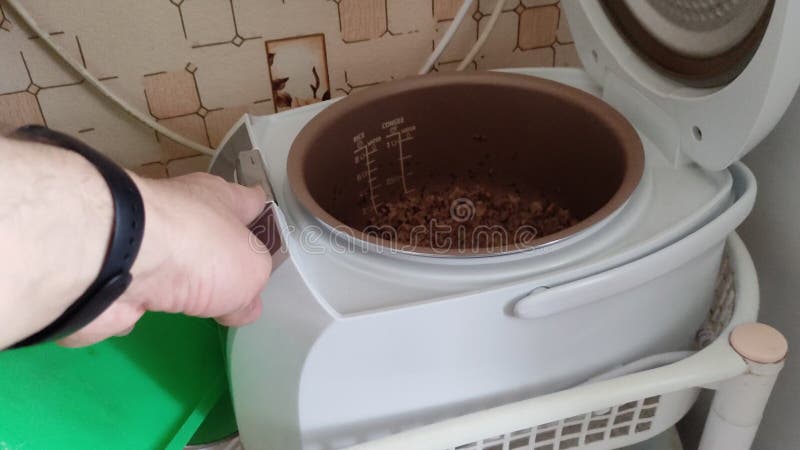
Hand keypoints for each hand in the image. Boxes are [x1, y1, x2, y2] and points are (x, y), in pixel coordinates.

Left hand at [59, 172, 270, 346]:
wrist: (119, 259)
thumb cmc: (199, 250)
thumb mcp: (252, 270)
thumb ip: (253, 288)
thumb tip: (244, 306)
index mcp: (219, 198)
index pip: (249, 201)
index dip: (259, 215)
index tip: (265, 227)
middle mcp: (180, 212)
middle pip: (208, 231)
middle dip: (218, 252)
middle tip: (235, 281)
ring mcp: (144, 242)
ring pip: (171, 259)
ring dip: (180, 278)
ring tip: (197, 303)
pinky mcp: (116, 271)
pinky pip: (136, 287)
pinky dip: (141, 300)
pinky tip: (148, 316)